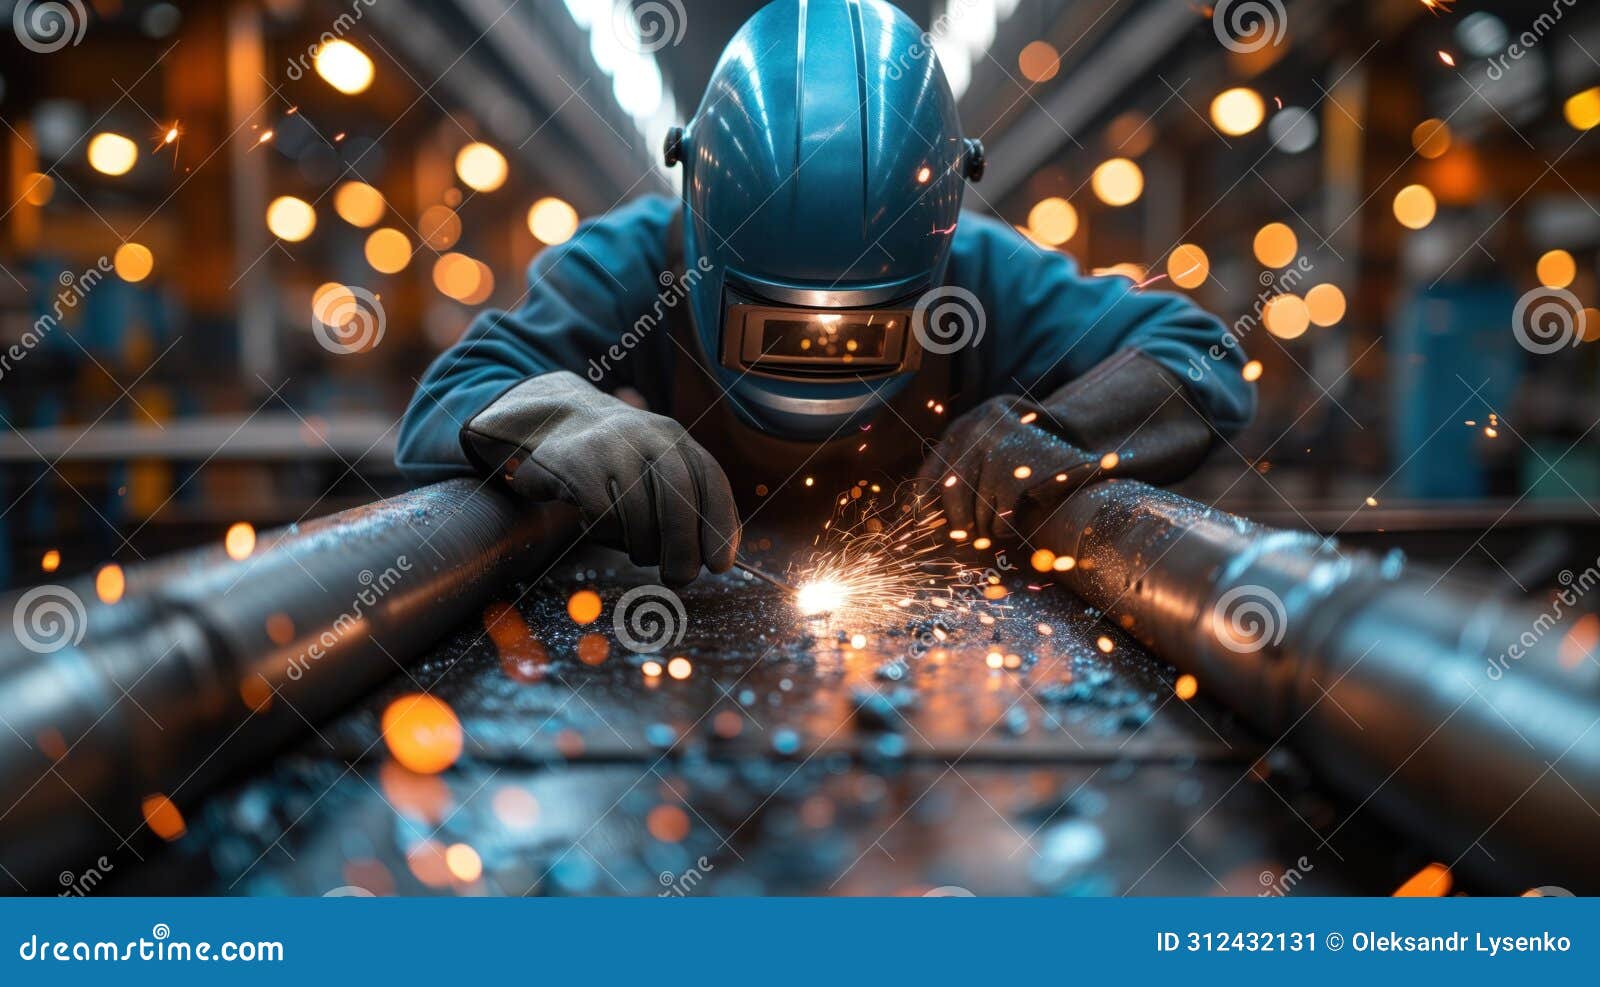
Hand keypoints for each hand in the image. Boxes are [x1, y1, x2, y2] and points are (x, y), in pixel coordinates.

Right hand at [463, 372, 738, 584]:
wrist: (552, 418)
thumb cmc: (616, 459)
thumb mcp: (656, 465)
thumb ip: (688, 500)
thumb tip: (720, 557)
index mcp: (675, 437)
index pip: (711, 480)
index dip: (720, 526)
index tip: (720, 564)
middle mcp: (649, 436)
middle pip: (678, 502)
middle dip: (683, 550)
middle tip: (680, 579)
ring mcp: (612, 448)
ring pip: (640, 517)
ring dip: (643, 549)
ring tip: (639, 553)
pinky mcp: (578, 467)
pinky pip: (604, 518)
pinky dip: (608, 535)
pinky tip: (602, 529)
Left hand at [918, 394, 1098, 540]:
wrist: (1084, 453)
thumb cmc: (1031, 464)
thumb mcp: (994, 457)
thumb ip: (963, 475)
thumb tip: (917, 515)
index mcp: (965, 427)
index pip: (931, 471)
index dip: (924, 503)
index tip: (924, 526)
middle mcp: (976, 430)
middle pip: (950, 492)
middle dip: (957, 523)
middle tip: (965, 539)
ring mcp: (997, 448)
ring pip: (974, 507)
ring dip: (984, 528)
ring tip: (995, 532)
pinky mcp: (1016, 472)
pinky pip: (999, 516)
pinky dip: (1003, 529)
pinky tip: (1012, 528)